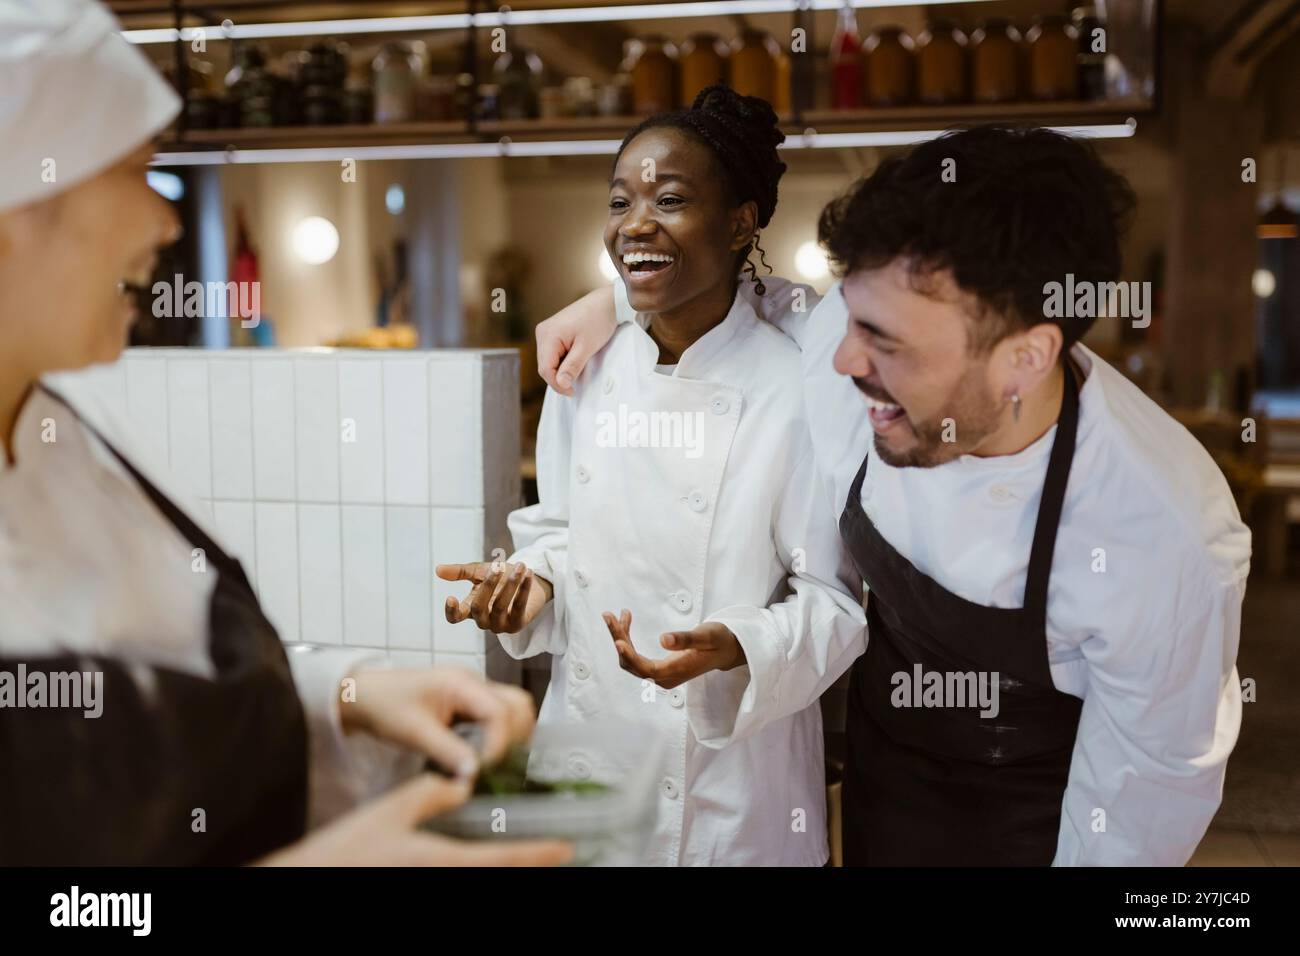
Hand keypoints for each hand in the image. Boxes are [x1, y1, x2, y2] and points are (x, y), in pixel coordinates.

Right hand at [258, 773, 571, 866]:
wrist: (309, 878)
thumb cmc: (345, 852)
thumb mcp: (389, 811)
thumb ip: (431, 795)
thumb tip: (462, 785)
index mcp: (442, 862)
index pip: (503, 860)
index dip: (537, 855)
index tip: (564, 848)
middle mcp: (444, 882)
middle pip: (499, 876)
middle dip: (529, 865)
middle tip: (554, 851)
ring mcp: (432, 886)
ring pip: (482, 879)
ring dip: (506, 867)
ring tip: (528, 854)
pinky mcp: (422, 884)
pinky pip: (463, 879)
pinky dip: (481, 868)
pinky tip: (484, 858)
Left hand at [340, 666, 535, 775]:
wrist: (366, 694)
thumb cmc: (386, 707)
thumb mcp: (414, 733)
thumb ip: (448, 752)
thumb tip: (476, 775)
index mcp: (461, 683)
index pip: (500, 712)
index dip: (499, 743)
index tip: (484, 768)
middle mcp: (475, 682)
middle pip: (518, 704)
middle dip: (514, 736)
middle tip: (496, 764)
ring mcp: (475, 690)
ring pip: (514, 708)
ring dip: (511, 735)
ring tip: (493, 761)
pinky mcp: (472, 701)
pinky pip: (500, 715)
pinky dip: (501, 735)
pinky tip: (484, 754)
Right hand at [437, 561, 552, 634]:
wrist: (529, 582)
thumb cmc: (501, 578)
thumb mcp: (480, 571)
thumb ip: (461, 572)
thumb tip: (437, 569)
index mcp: (470, 609)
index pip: (455, 617)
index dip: (452, 611)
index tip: (451, 597)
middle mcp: (483, 620)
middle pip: (478, 608)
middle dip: (487, 585)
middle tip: (497, 566)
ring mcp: (500, 625)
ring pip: (500, 606)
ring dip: (510, 584)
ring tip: (520, 566)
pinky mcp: (517, 624)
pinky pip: (519, 607)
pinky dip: (523, 589)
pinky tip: (527, 574)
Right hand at [536, 285, 617, 394]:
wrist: (608, 302)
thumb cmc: (598, 320)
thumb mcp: (586, 347)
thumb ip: (572, 367)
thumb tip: (561, 385)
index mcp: (548, 334)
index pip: (545, 369)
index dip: (557, 384)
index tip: (572, 392)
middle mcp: (543, 332)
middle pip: (545, 366)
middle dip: (559, 378)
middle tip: (575, 385)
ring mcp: (547, 331)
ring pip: (549, 361)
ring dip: (561, 370)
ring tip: (578, 369)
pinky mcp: (554, 332)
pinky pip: (554, 353)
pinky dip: (563, 361)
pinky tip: (575, 360)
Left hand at [603, 609, 745, 689]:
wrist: (726, 651)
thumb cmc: (719, 641)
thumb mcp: (707, 635)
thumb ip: (685, 639)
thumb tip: (663, 640)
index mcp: (677, 670)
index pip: (646, 668)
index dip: (629, 656)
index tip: (617, 640)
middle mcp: (665, 677)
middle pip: (632, 663)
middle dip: (618, 638)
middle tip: (609, 615)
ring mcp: (661, 675)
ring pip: (631, 661)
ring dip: (621, 638)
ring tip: (616, 615)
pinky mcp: (658, 669)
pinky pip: (636, 658)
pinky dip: (627, 641)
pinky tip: (626, 622)